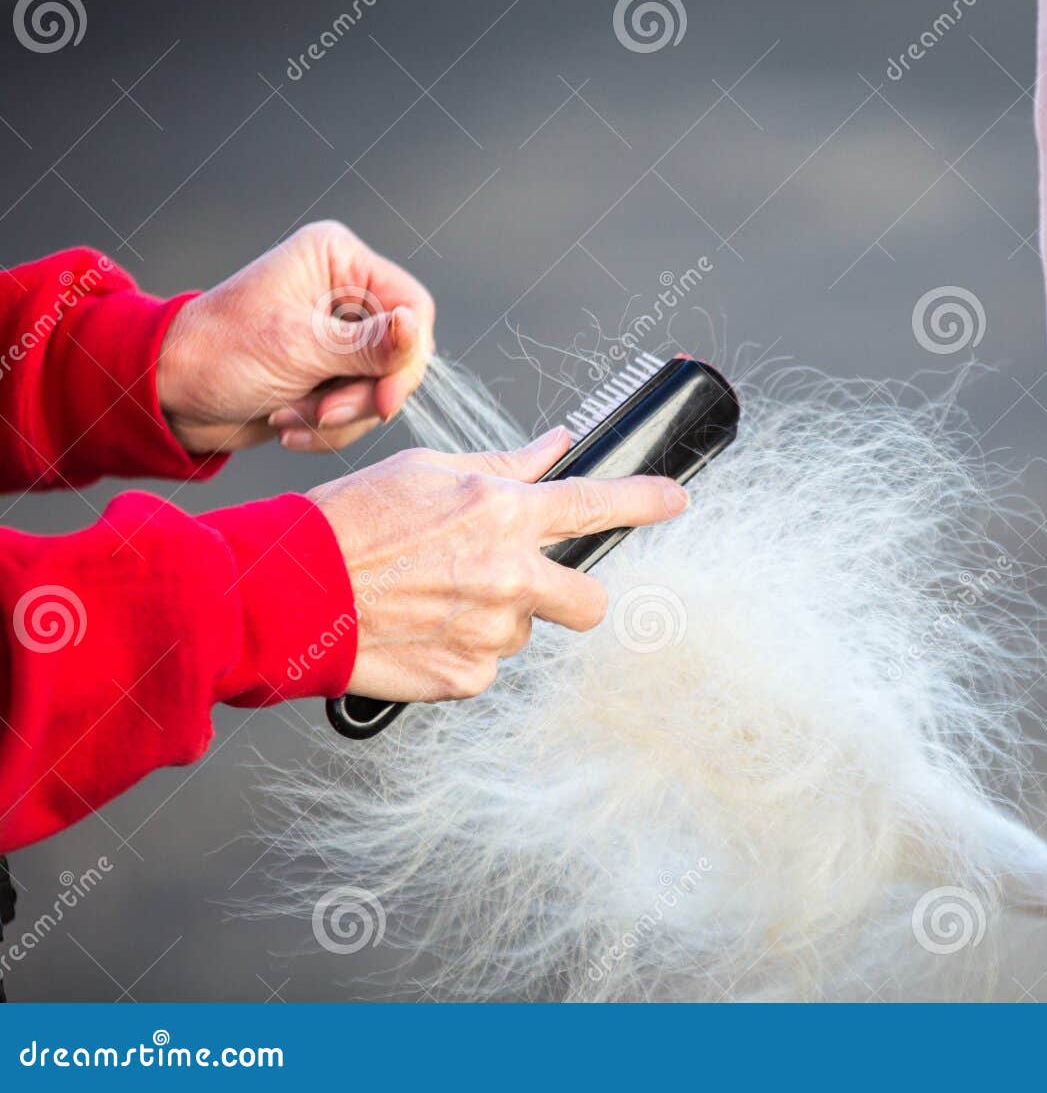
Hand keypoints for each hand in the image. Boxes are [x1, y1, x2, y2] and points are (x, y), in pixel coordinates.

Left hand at [156, 220, 435, 453]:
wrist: (168, 396)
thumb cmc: (218, 354)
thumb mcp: (298, 348)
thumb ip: (368, 345)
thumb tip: (416, 329)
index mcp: (339, 261)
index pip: (412, 306)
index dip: (407, 356)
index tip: (384, 400)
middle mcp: (345, 292)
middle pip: (402, 354)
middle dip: (363, 396)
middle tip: (323, 414)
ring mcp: (340, 336)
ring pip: (382, 387)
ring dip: (340, 417)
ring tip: (290, 417)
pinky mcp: (331, 373)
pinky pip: (359, 409)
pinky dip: (328, 427)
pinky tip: (287, 425)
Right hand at [307, 430, 688, 702]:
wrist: (290, 590)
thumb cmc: (350, 522)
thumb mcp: (428, 471)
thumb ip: (504, 465)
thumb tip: (556, 445)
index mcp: (502, 513)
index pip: (595, 503)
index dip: (646, 500)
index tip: (678, 499)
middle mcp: (508, 574)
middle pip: (587, 600)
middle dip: (572, 596)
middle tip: (523, 585)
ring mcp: (490, 632)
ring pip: (522, 630)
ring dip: (493, 619)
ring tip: (431, 598)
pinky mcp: (466, 678)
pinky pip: (484, 667)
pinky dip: (458, 652)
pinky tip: (417, 629)